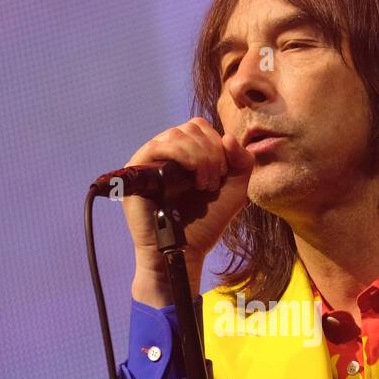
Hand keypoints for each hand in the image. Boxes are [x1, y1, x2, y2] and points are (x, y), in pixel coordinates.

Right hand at [123, 116, 254, 269]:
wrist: (184, 250)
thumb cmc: (205, 224)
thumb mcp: (235, 191)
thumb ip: (242, 162)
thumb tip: (227, 136)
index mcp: (186, 154)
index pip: (201, 128)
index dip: (217, 144)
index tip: (223, 174)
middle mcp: (166, 154)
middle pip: (191, 127)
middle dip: (211, 152)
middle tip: (213, 182)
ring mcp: (150, 161)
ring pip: (176, 134)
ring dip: (199, 156)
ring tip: (204, 185)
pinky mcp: (136, 171)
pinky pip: (157, 146)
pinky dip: (181, 155)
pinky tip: (191, 176)